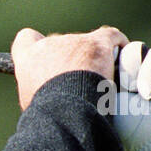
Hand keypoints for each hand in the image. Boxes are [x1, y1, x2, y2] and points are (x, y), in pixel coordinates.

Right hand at [10, 25, 126, 111]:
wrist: (66, 111)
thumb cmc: (48, 113)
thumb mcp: (33, 103)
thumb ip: (37, 90)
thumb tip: (45, 98)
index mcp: (28, 59)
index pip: (27, 39)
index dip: (37, 46)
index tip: (47, 59)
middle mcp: (49, 45)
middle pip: (61, 45)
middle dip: (70, 59)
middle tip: (79, 81)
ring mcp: (74, 42)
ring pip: (87, 45)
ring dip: (93, 59)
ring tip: (101, 81)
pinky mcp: (96, 44)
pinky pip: (111, 37)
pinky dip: (117, 44)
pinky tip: (123, 54)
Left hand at [107, 42, 150, 150]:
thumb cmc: (129, 129)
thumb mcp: (109, 101)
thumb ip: (104, 75)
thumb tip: (105, 49)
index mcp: (119, 77)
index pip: (116, 51)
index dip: (115, 61)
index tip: (113, 82)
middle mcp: (142, 73)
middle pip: (136, 49)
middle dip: (131, 66)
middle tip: (128, 89)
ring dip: (150, 73)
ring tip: (147, 95)